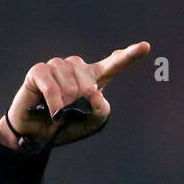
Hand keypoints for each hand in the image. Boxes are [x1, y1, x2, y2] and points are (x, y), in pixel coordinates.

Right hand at [0, 41, 150, 147]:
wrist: (37, 136)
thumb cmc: (64, 127)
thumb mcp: (89, 124)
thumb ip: (100, 111)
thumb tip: (95, 93)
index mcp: (92, 78)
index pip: (113, 64)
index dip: (128, 56)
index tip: (145, 47)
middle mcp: (76, 68)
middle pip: (89, 81)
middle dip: (81, 102)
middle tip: (70, 113)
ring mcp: (57, 66)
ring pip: (70, 83)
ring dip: (65, 104)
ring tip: (59, 112)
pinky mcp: (39, 70)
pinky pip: (51, 84)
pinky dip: (54, 102)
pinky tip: (53, 111)